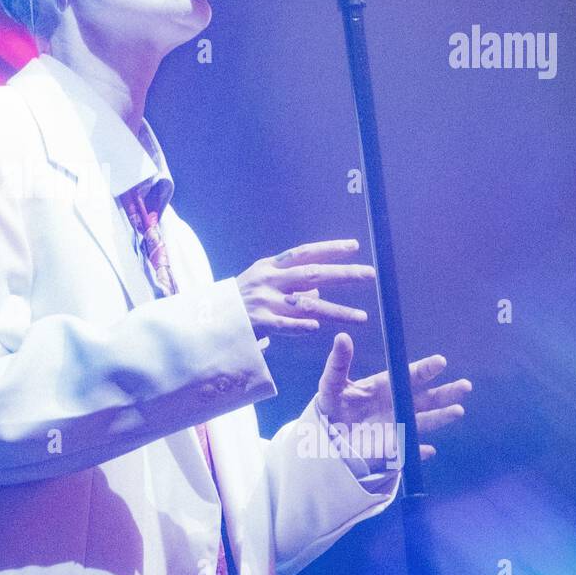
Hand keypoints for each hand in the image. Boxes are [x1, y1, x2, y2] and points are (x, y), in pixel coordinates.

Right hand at [237, 239, 375, 344]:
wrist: (207, 318)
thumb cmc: (238, 301)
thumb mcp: (262, 283)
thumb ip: (290, 284)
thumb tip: (319, 290)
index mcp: (270, 267)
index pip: (304, 253)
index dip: (329, 248)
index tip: (354, 246)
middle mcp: (269, 280)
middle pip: (312, 274)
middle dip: (343, 274)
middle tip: (369, 274)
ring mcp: (264, 301)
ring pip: (307, 304)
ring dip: (336, 311)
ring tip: (362, 317)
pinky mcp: (258, 323)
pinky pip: (284, 325)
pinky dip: (300, 326)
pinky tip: (317, 328)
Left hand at [315, 332, 470, 472]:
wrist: (329, 435)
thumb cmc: (333, 405)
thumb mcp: (331, 383)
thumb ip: (338, 362)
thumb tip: (342, 337)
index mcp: (386, 386)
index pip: (409, 376)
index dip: (425, 369)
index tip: (440, 362)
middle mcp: (397, 405)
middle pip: (426, 398)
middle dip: (446, 392)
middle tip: (465, 386)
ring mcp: (398, 427)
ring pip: (424, 421)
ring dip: (441, 417)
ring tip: (458, 411)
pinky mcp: (393, 449)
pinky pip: (410, 451)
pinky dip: (419, 451)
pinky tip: (429, 450)